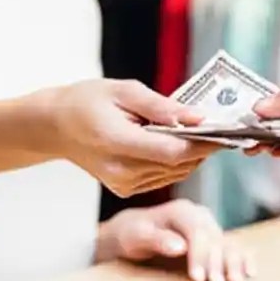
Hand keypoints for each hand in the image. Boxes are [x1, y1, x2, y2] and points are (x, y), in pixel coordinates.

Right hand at [50, 80, 221, 197]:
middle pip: (178, 164)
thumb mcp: (123, 91)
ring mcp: (123, 184)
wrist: (55, 127)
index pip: (172, 150)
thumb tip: (198, 117)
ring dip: (193, 155)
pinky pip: (163, 177)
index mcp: (116, 142)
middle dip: (203, 147)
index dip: (202, 142)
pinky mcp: (126, 189)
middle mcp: (121, 171)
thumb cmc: (87, 101)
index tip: (224, 128)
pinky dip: (177, 162)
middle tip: (223, 127)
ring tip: (204, 133)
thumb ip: (161, 106)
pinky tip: (180, 143)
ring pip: (175, 173)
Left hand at [97, 199, 254, 280]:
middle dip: (216, 262)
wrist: (134, 232)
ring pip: (227, 242)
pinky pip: (232, 246)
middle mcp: (199, 215)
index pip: (197, 232)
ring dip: (233, 262)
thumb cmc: (132, 234)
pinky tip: (250, 272)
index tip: (197, 278)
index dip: (200, 255)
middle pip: (214, 238)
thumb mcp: (136, 236)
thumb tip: (180, 246)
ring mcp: (209, 226)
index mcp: (181, 210)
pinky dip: (243, 258)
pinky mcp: (213, 238)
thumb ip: (156, 239)